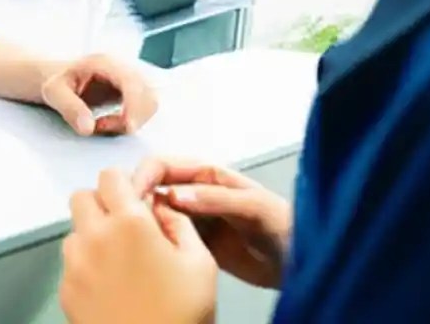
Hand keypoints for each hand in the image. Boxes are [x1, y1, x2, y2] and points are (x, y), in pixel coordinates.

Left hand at [42, 53, 157, 135]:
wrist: (59, 78)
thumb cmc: (57, 81)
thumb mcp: (53, 92)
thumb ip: (69, 108)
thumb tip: (88, 127)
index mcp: (105, 62)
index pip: (132, 81)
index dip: (135, 104)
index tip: (128, 125)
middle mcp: (123, 67)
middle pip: (148, 93)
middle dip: (132, 117)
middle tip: (101, 126)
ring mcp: (131, 79)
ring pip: (150, 103)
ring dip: (132, 120)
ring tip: (102, 124)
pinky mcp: (133, 91)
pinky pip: (144, 109)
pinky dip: (131, 120)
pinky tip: (109, 122)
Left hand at [61, 169, 217, 323]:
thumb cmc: (183, 315)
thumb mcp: (200, 262)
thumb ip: (179, 222)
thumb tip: (160, 207)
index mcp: (129, 223)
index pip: (111, 176)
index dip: (126, 184)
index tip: (138, 199)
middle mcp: (94, 237)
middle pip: (83, 197)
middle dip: (103, 204)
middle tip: (127, 226)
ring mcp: (74, 265)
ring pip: (74, 230)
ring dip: (93, 235)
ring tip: (121, 261)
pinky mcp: (65, 291)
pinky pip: (71, 263)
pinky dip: (87, 265)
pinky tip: (112, 285)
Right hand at [133, 157, 292, 288]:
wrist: (300, 262)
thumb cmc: (284, 226)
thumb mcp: (254, 207)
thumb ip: (216, 198)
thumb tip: (173, 194)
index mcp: (207, 175)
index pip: (163, 166)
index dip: (144, 176)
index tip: (131, 195)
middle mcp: (195, 193)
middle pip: (153, 188)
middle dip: (137, 200)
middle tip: (129, 221)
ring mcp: (193, 220)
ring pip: (155, 214)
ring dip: (143, 222)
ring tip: (137, 238)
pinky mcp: (193, 244)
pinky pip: (166, 239)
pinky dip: (154, 242)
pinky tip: (151, 252)